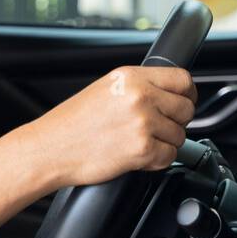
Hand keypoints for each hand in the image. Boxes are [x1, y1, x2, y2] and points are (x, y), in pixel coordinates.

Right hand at [37, 67, 197, 189]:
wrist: (48, 149)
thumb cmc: (70, 124)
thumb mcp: (105, 89)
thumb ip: (138, 86)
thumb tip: (169, 94)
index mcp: (131, 76)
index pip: (182, 79)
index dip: (187, 94)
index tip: (183, 102)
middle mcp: (140, 96)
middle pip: (186, 108)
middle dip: (176, 121)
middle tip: (155, 129)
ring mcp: (143, 123)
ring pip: (180, 135)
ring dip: (164, 143)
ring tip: (137, 143)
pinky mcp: (142, 149)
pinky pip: (169, 156)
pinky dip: (156, 161)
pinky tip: (135, 156)